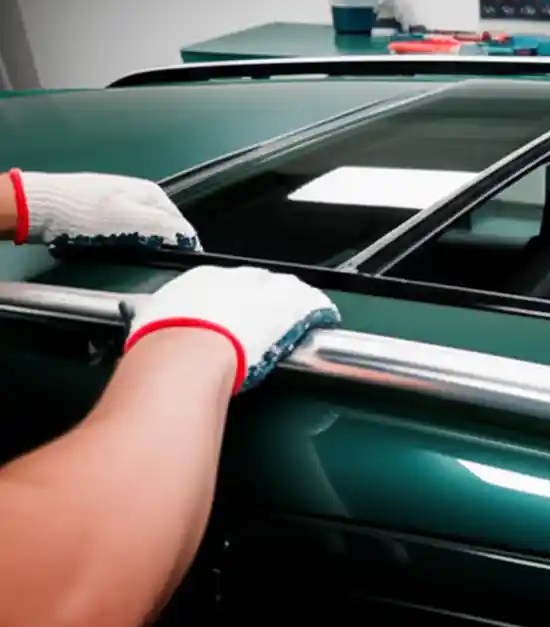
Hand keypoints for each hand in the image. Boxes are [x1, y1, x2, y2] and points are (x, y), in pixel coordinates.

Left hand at [8, 169, 198, 249]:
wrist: (41, 207)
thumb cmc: (85, 214)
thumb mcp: (133, 221)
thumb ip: (166, 228)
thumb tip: (191, 239)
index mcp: (153, 194)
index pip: (182, 225)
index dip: (183, 247)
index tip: (176, 265)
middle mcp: (140, 195)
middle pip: (163, 229)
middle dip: (159, 247)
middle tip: (146, 261)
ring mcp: (121, 203)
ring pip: (143, 232)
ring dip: (138, 247)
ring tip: (123, 254)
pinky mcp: (103, 214)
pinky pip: (123, 233)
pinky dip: (120, 244)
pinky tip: (108, 248)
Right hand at [122, 266, 339, 391]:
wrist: (187, 349)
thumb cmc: (164, 343)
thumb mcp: (151, 327)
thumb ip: (158, 327)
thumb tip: (146, 336)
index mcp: (198, 280)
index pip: (224, 283)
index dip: (235, 300)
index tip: (238, 314)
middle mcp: (234, 278)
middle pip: (258, 282)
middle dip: (265, 298)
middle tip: (269, 318)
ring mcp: (264, 289)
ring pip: (286, 289)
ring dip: (295, 303)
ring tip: (303, 315)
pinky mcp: (290, 306)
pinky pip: (312, 303)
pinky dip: (319, 311)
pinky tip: (325, 318)